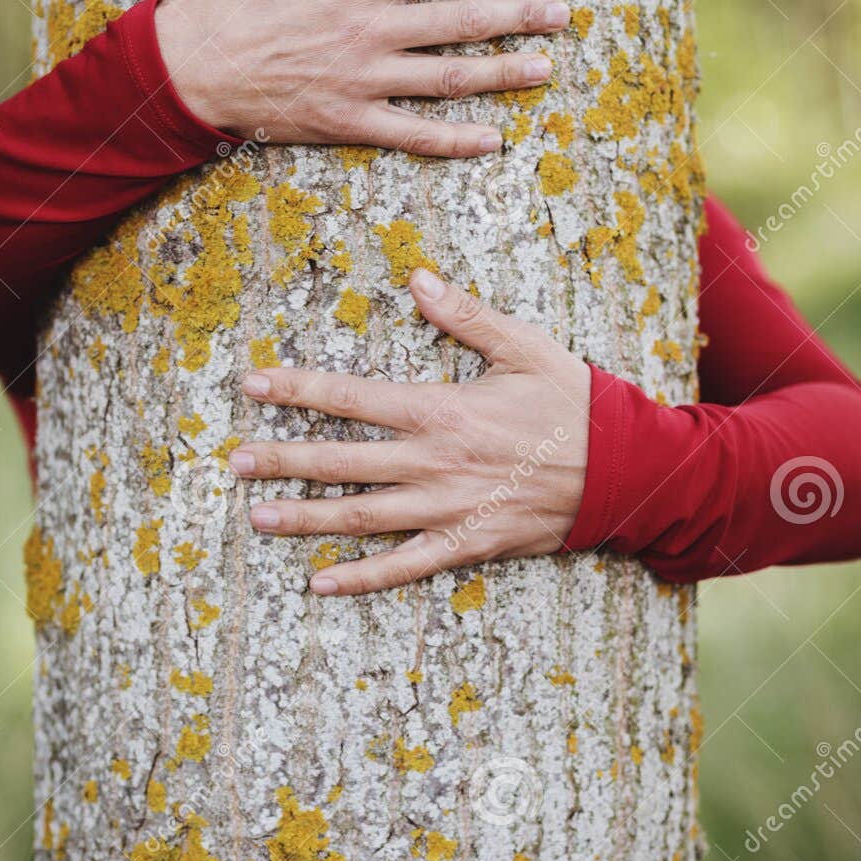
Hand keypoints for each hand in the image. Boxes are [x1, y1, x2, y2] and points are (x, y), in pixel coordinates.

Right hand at [154, 0, 570, 157]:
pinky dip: (454, 140)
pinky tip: (491, 139)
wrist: (177, 71)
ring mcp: (363, 81)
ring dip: (501, 73)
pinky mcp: (347, 122)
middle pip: (462, 21)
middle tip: (563, 13)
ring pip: (449, 78)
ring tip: (544, 69)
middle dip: (518, 14)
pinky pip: (412, 135)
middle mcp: (371, 31)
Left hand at [228, 268, 590, 595]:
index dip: (298, 389)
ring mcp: (447, 508)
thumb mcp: (524, 346)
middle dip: (284, 460)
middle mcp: (434, 462)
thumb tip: (417, 278)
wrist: (625, 470)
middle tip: (235, 462)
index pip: (352, 397)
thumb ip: (466, 315)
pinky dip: (362, 577)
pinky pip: (405, 566)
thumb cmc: (572, 402)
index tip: (254, 384)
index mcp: (441, 409)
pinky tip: (320, 582)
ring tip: (257, 519)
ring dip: (306, 519)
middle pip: (342, 461)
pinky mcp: (466, 544)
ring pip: (362, 516)